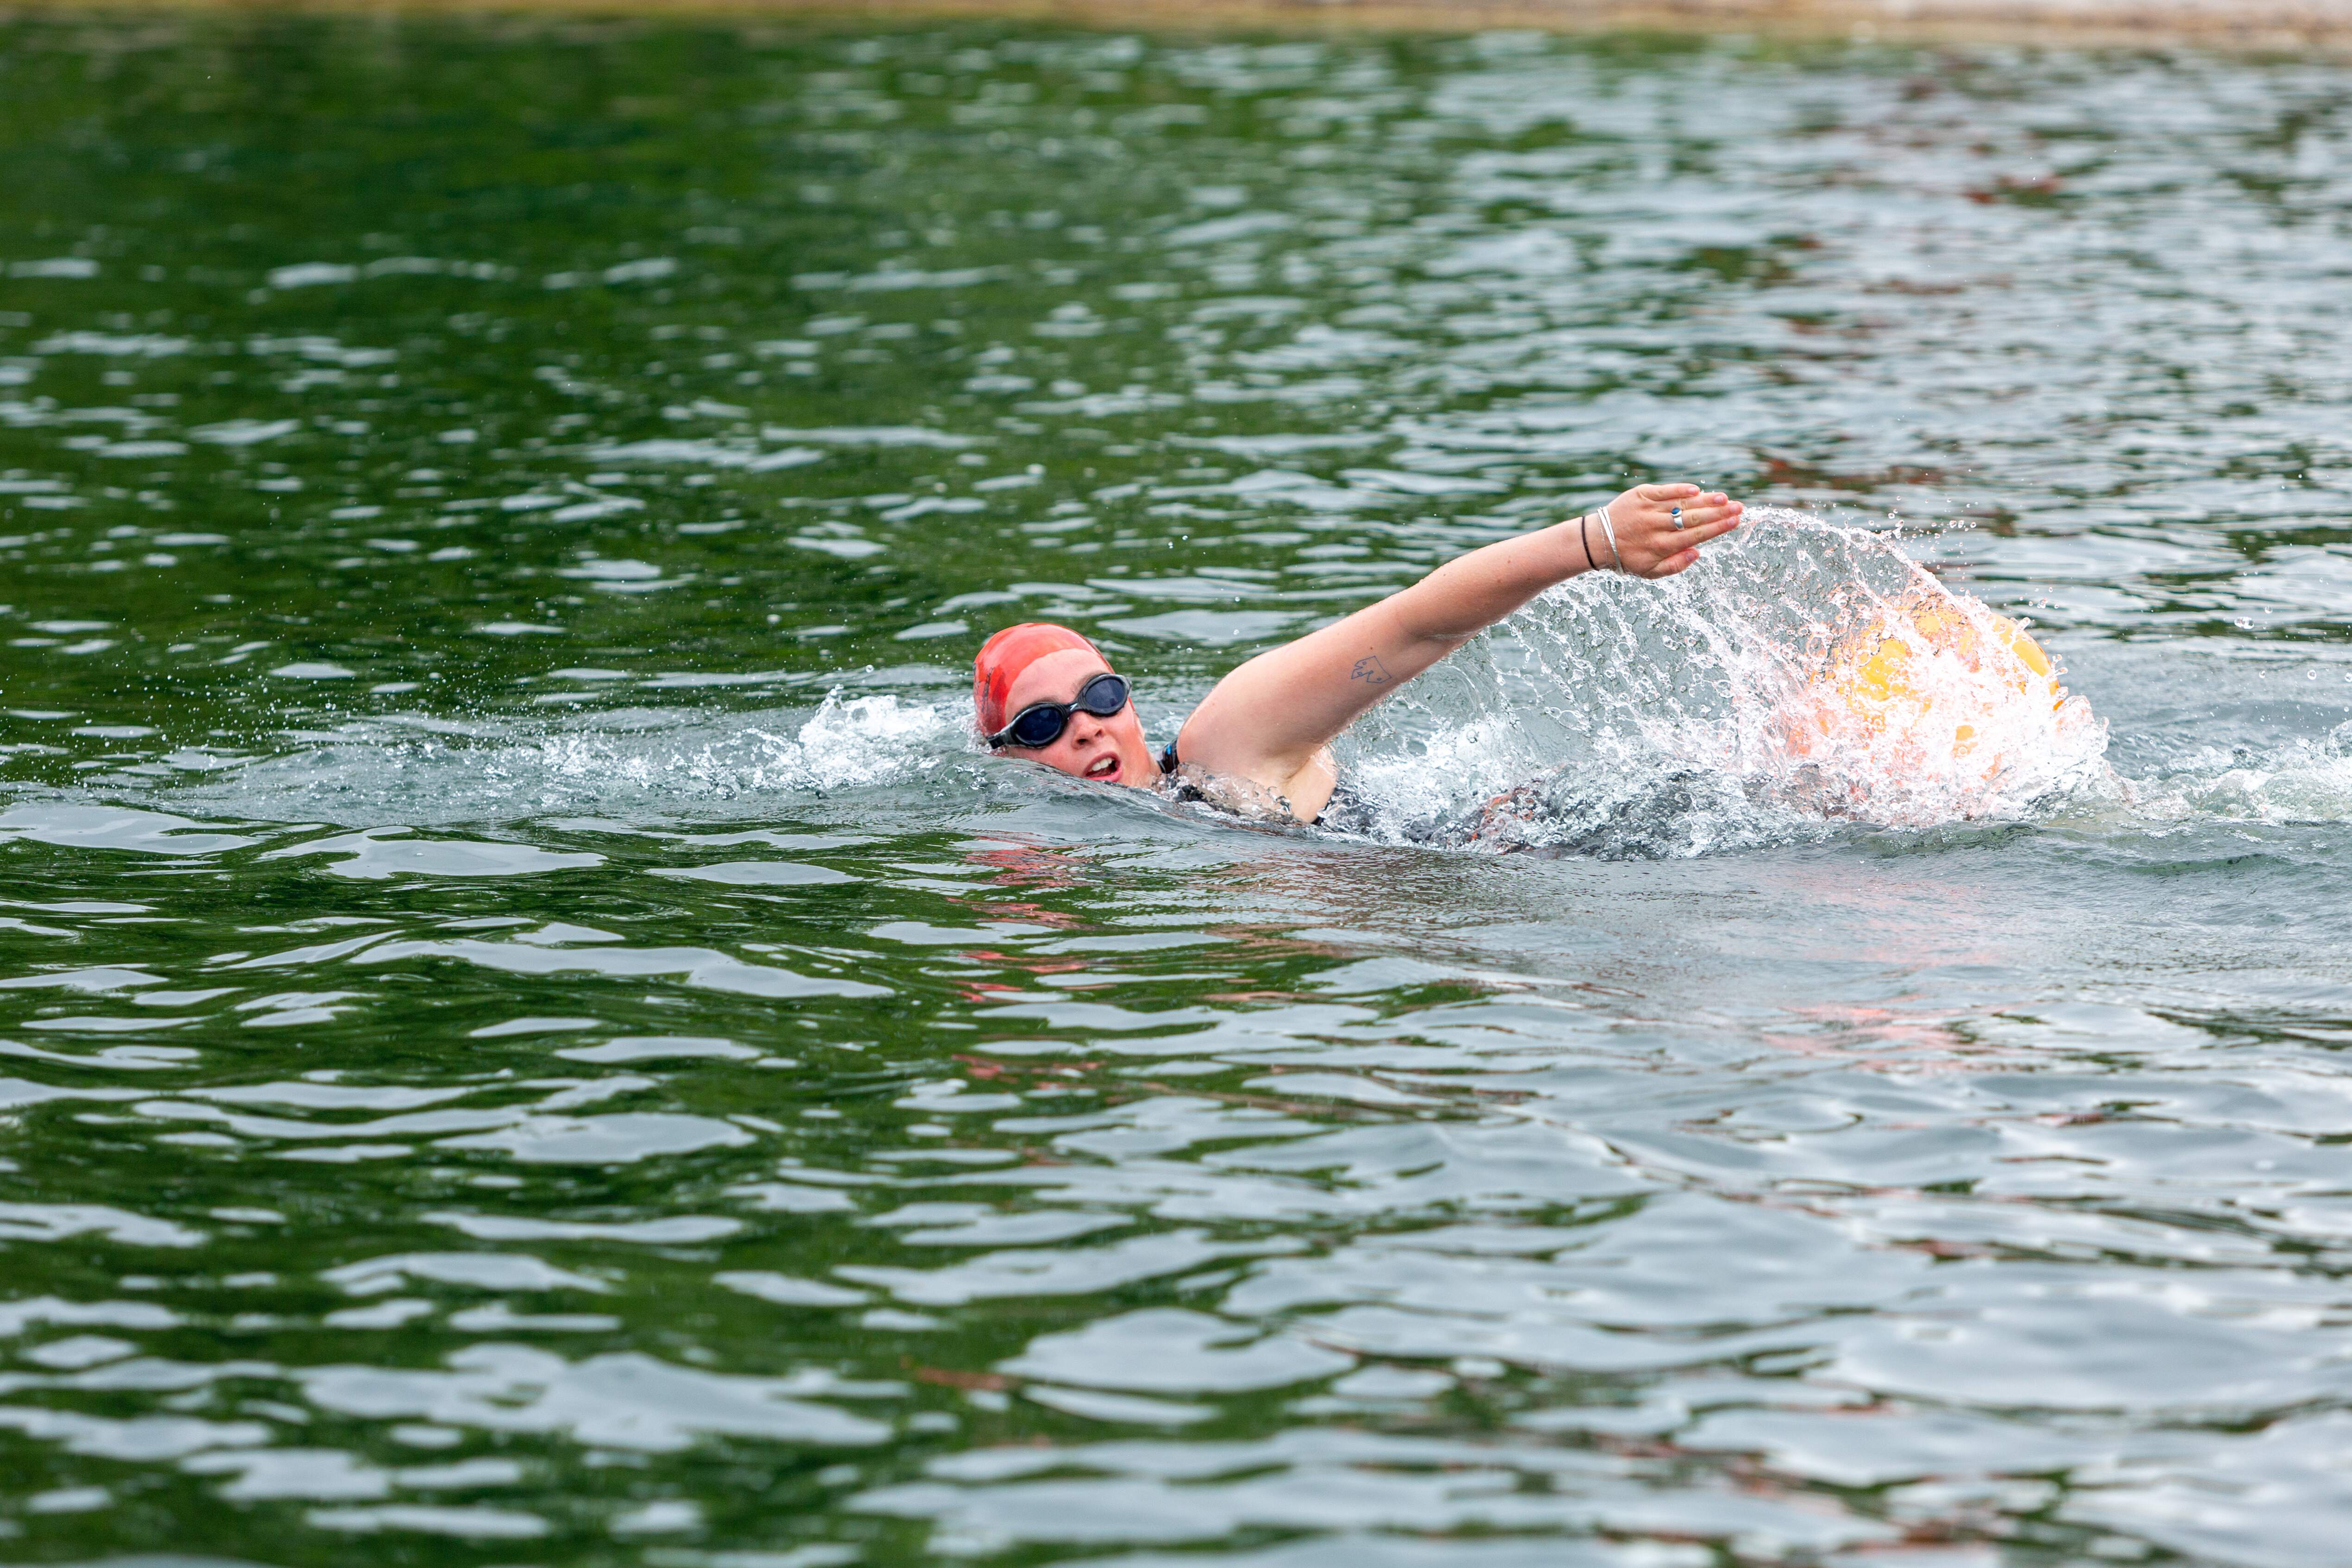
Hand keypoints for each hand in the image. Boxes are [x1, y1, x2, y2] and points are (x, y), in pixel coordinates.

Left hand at [1590, 483, 1742, 577]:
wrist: (1597, 541)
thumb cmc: (1628, 557)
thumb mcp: (1650, 572)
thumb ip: (1675, 566)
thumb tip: (1698, 553)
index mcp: (1661, 547)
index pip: (1696, 535)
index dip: (1718, 528)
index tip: (1736, 521)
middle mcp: (1656, 527)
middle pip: (1693, 518)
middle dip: (1719, 513)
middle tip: (1739, 507)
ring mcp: (1648, 510)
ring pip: (1681, 504)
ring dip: (1705, 500)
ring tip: (1724, 498)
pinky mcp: (1640, 495)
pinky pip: (1663, 491)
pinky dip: (1680, 489)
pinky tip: (1696, 489)